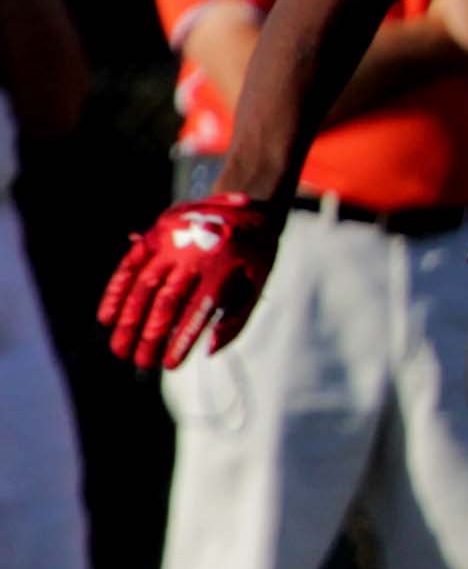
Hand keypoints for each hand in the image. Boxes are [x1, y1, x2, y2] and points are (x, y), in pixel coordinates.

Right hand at [101, 191, 284, 370]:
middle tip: (140, 364)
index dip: (181, 339)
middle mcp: (192, 251)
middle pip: (165, 301)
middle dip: (149, 336)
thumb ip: (236, 318)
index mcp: (223, 265)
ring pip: (143, 286)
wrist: (251, 202)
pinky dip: (115, 291)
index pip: (196, 310)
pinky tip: (106, 318)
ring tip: (120, 350)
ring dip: (128, 320)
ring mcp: (171, 240)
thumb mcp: (259, 283)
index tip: (170, 365)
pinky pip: (130, 264)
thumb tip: (207, 350)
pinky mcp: (155, 233)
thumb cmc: (256, 254)